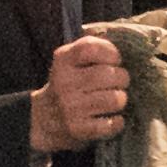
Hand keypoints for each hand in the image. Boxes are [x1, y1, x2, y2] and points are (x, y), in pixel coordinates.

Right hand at [30, 36, 128, 153]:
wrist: (44, 120)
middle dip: (122, 78)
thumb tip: (121, 37)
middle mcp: (64, 81)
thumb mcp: (71, 62)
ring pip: (115, 99)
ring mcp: (70, 107)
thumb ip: (91, 48)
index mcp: (63, 60)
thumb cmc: (68, 85)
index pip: (91, 47)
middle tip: (119, 83)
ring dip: (121, 100)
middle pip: (109, 74)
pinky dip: (117, 122)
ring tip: (115, 100)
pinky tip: (112, 119)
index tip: (115, 60)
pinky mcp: (78, 129)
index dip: (111, 52)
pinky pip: (111, 124)